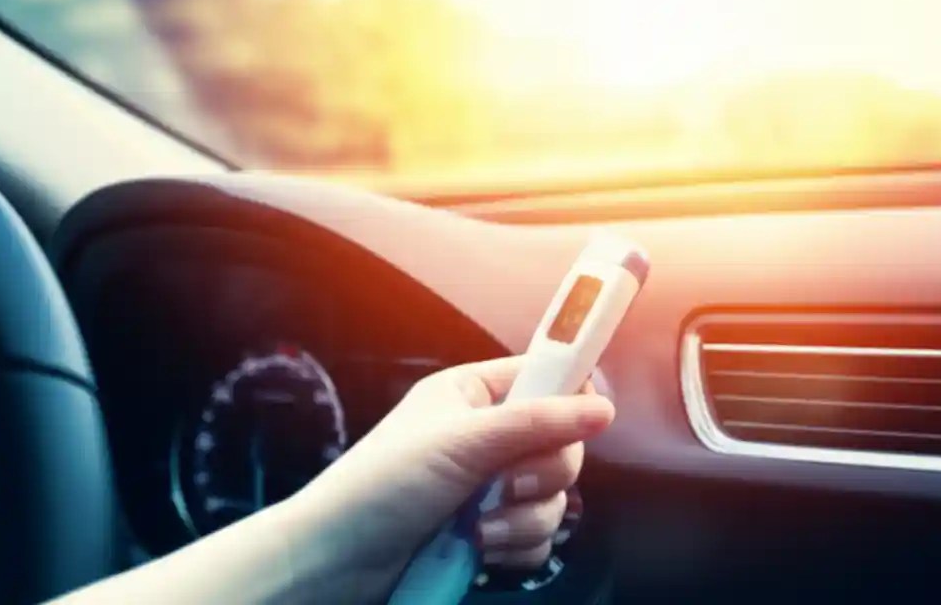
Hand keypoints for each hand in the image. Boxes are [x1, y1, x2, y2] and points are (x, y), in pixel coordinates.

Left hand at [276, 356, 614, 603]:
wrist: (337, 562)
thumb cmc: (380, 486)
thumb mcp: (459, 442)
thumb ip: (535, 422)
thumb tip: (602, 408)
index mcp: (474, 395)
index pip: (545, 378)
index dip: (572, 394)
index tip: (594, 414)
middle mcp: (488, 436)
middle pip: (562, 445)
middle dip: (541, 474)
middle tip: (507, 484)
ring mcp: (491, 488)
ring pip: (553, 498)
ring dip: (523, 520)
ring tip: (477, 529)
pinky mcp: (492, 532)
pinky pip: (538, 538)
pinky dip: (516, 548)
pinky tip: (481, 551)